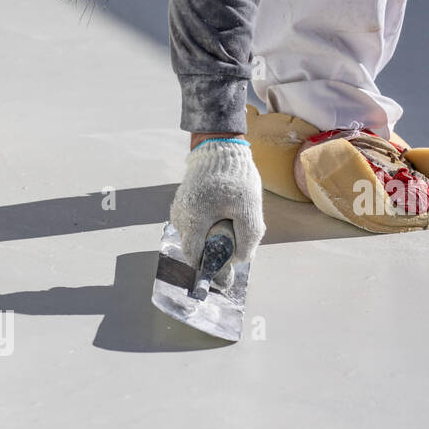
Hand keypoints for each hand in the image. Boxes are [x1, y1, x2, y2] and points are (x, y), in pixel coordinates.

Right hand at [168, 139, 264, 286]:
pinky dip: (206, 228)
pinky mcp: (182, 204)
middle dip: (213, 254)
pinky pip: (193, 226)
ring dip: (211, 240)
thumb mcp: (249, 208)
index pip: (196, 257)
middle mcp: (181, 218)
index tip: (224, 279)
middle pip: (195, 250)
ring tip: (230, 226)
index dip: (210, 270)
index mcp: (194, 220)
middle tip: (234, 250)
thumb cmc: (235, 178)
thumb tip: (239, 259)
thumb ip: (247, 238)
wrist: (219, 148)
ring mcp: (179, 211)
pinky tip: (221, 217)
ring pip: (194, 238)